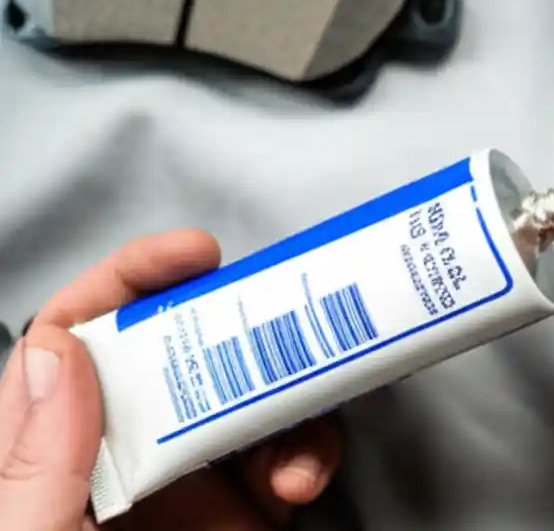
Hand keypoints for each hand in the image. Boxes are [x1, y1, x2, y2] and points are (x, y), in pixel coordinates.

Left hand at [0, 231, 342, 530]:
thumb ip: (38, 458)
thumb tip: (61, 353)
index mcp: (53, 454)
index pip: (76, 336)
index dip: (129, 280)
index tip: (190, 254)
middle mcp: (123, 459)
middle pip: (178, 354)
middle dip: (236, 320)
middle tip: (277, 301)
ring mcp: (192, 486)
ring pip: (252, 398)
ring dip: (290, 390)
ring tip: (301, 401)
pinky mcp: (252, 516)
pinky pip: (294, 458)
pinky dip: (311, 456)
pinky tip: (299, 477)